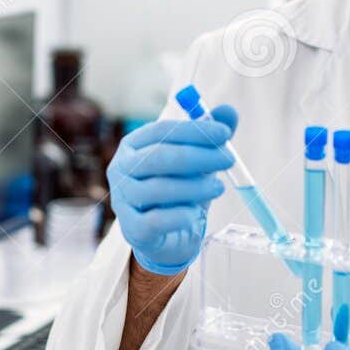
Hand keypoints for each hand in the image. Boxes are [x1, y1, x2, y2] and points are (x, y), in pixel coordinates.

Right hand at [108, 105, 236, 275]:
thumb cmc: (180, 193)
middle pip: (159, 157)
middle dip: (198, 157)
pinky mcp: (132, 229)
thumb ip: (209, 138)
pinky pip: (157, 220)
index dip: (194, 131)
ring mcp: (122, 200)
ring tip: (219, 188)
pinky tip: (196, 213)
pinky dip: (180, 215)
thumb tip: (229, 111)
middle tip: (228, 159)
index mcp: (133, 146)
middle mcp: (120, 170)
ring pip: (158, 188)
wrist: (168, 238)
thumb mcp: (196, 164)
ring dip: (194, 187)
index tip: (225, 134)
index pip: (162, 131)